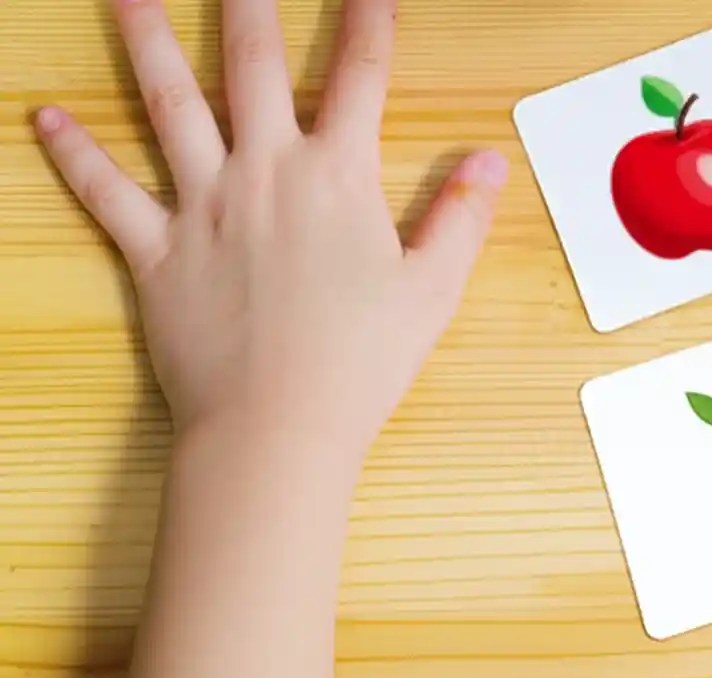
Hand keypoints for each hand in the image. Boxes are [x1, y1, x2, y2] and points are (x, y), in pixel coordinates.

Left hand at [35, 0, 506, 457]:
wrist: (278, 425)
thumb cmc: (361, 362)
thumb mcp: (432, 289)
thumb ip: (461, 216)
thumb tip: (490, 162)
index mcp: (338, 178)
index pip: (361, 78)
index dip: (370, 23)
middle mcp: (266, 173)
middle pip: (253, 66)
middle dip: (247, 5)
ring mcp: (204, 206)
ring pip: (169, 105)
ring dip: (147, 42)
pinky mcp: (157, 250)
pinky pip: (106, 192)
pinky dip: (74, 154)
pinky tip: (45, 118)